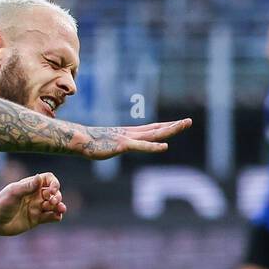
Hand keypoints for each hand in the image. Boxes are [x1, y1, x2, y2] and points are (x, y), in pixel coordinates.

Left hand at [0, 172, 66, 235]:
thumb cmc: (1, 203)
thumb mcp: (14, 193)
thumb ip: (27, 186)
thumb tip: (40, 177)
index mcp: (31, 186)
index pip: (48, 180)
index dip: (54, 183)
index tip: (52, 190)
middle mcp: (35, 195)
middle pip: (53, 193)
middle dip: (57, 196)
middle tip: (52, 202)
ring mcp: (37, 207)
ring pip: (54, 205)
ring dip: (59, 206)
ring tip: (61, 209)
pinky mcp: (36, 219)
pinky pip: (50, 217)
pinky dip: (56, 216)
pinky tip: (57, 216)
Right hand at [78, 118, 192, 159]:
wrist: (79, 139)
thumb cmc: (91, 142)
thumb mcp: (109, 143)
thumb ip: (117, 143)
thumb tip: (119, 145)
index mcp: (130, 134)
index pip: (153, 129)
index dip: (167, 126)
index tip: (179, 123)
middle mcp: (132, 134)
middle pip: (157, 129)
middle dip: (173, 125)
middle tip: (189, 121)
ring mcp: (128, 139)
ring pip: (154, 135)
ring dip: (169, 130)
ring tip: (183, 125)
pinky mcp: (123, 145)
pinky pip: (141, 147)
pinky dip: (153, 147)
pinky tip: (165, 146)